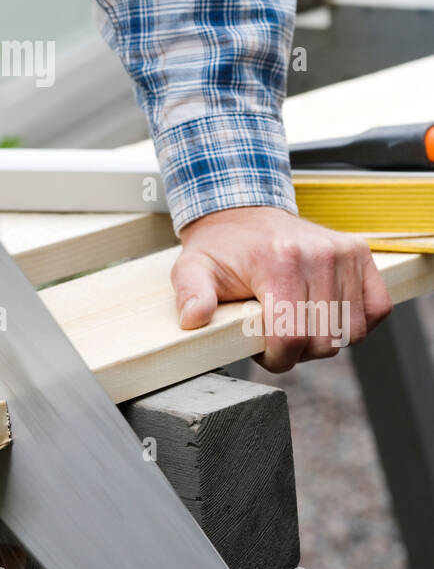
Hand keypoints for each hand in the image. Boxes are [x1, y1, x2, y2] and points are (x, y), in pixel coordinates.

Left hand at [171, 206, 392, 372]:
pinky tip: (327, 315)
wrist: (244, 210)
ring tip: (298, 322)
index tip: (261, 350)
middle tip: (276, 334)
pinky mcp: (360, 253)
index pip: (292, 336)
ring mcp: (343, 253)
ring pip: (350, 332)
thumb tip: (193, 319)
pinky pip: (376, 310)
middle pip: (323, 340)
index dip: (276, 358)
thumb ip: (191, 294)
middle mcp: (318, 254)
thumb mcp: (193, 269)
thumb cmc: (221, 248)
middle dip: (297, 351)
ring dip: (324, 339)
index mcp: (278, 261)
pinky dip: (355, 323)